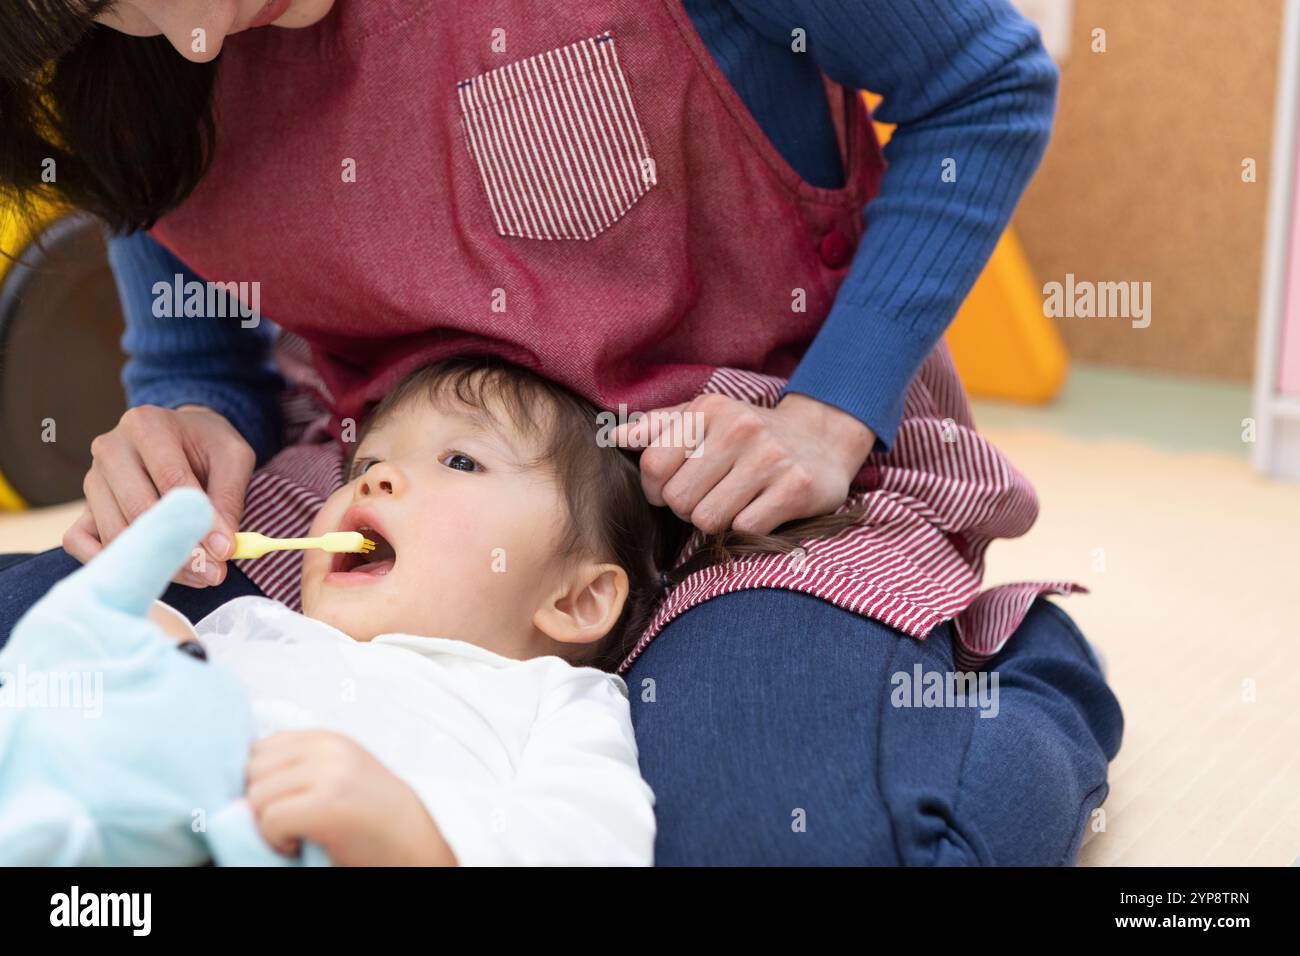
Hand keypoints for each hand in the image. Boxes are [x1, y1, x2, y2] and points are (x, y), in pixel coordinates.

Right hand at [64, 404, 255, 587]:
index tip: (224, 553)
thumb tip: (222, 548)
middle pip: (139, 510)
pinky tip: (151, 572)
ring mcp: (92, 479)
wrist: (184, 437)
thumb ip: (229, 499)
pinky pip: (80, 542)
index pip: (171, 481)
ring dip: (155, 562)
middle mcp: (111, 449)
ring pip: (114, 531)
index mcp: (147, 426)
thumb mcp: (234, 459)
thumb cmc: (209, 447)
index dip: (197, 522)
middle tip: (213, 573)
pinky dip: (111, 562)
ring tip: (198, 575)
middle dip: (179, 548)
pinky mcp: (84, 507)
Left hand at [245, 731, 457, 866]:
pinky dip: (276, 841)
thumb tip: (242, 780)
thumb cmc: (373, 819)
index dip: (261, 781)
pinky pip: (270, 820)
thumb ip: (299, 767)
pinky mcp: (327, 805)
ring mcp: (330, 774)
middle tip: (289, 823)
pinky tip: (300, 844)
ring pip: (256, 796)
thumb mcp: (337, 775)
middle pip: (253, 770)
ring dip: (267, 824)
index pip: (261, 747)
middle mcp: (329, 749)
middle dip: (261, 802)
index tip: (282, 804)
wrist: (412, 844)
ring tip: (297, 833)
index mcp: (328, 739)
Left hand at [611, 392, 875, 535]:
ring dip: (717, 522)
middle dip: (688, 508)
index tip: (672, 488)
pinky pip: (745, 529)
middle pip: (678, 499)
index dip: (655, 488)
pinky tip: (759, 510)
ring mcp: (770, 459)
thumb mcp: (705, 418)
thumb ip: (659, 427)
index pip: (653, 464)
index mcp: (709, 411)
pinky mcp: (796, 488)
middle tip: (710, 497)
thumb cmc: (749, 433)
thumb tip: (615, 437)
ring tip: (733, 503)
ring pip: (709, 520)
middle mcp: (740, 429)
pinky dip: (747, 529)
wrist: (822, 437)